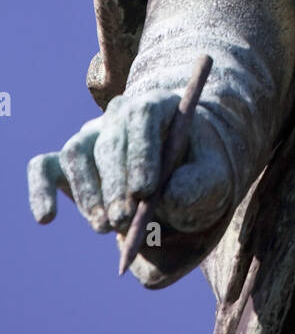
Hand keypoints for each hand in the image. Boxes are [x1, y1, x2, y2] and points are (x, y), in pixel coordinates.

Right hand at [28, 91, 235, 276]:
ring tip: (105, 227)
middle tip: (123, 221)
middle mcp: (120, 115)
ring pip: (77, 154)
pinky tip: (47, 217)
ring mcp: (92, 135)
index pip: (143, 116)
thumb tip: (168, 197)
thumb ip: (201, 184)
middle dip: (115, 183)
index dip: (142, 152)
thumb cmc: (198, 172)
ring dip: (88, 193)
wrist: (182, 173)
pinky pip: (45, 167)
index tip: (146, 191)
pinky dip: (41, 191)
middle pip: (110, 139)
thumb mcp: (215, 177)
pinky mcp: (69, 160)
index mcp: (159, 106)